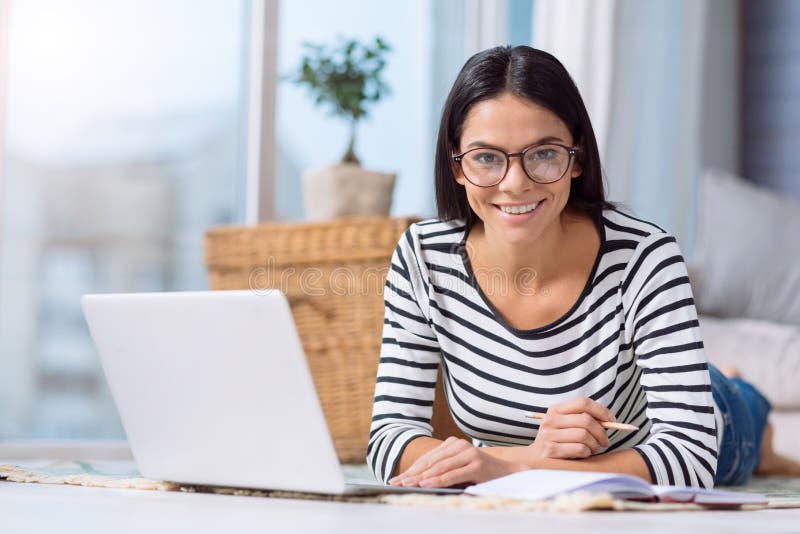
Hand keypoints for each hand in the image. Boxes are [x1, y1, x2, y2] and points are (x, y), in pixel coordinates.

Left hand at [388, 437, 525, 487]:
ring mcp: (468, 453)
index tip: (396, 478)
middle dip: (412, 474)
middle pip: (430, 462)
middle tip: (396, 483)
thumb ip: (443, 469)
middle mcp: (459, 445)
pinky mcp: (476, 464)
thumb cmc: (480, 474)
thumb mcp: (459, 468)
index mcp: (453, 443)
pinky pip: (452, 474)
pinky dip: (437, 480)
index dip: (411, 468)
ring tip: (407, 484)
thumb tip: (417, 479)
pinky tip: (425, 484)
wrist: (509, 473)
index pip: (428, 458)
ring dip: (421, 477)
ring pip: (439, 467)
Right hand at [527, 397, 613, 461]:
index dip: (601, 410)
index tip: (611, 420)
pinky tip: (584, 454)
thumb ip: (583, 419)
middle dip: (601, 432)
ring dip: (594, 445)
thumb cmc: (559, 441)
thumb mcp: (566, 425)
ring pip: (584, 435)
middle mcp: (550, 420)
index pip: (582, 402)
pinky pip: (579, 448)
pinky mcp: (551, 450)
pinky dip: (587, 453)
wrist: (536, 459)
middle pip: (586, 420)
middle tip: (604, 441)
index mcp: (555, 410)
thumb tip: (610, 420)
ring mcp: (548, 435)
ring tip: (592, 449)